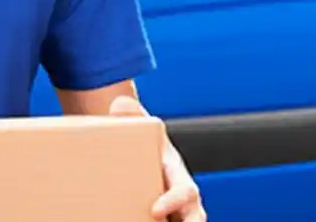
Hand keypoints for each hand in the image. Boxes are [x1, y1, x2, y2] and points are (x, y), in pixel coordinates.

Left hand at [109, 96, 206, 221]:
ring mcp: (176, 213)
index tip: (154, 209)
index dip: (174, 202)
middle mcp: (182, 198)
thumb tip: (120, 104)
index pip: (186, 191)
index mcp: (177, 174)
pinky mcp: (165, 220)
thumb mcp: (140, 129)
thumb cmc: (141, 143)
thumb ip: (132, 116)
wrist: (142, 156)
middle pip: (195, 219)